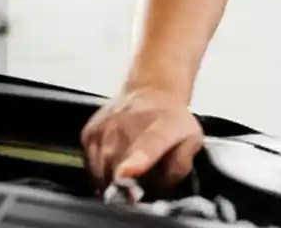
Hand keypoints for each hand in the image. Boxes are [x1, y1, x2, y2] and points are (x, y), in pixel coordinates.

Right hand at [80, 85, 204, 192]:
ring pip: (101, 170)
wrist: (153, 93)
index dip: (136, 161)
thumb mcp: (191, 142)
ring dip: (112, 179)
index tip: (126, 173)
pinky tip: (116, 157)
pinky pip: (90, 164)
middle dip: (125, 186)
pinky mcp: (89, 131)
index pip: (148, 144)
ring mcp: (106, 126)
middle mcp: (129, 122)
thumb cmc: (172, 122)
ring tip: (128, 165)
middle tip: (137, 186)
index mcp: (162, 128)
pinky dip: (101, 169)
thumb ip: (180, 166)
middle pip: (117, 168)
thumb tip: (160, 182)